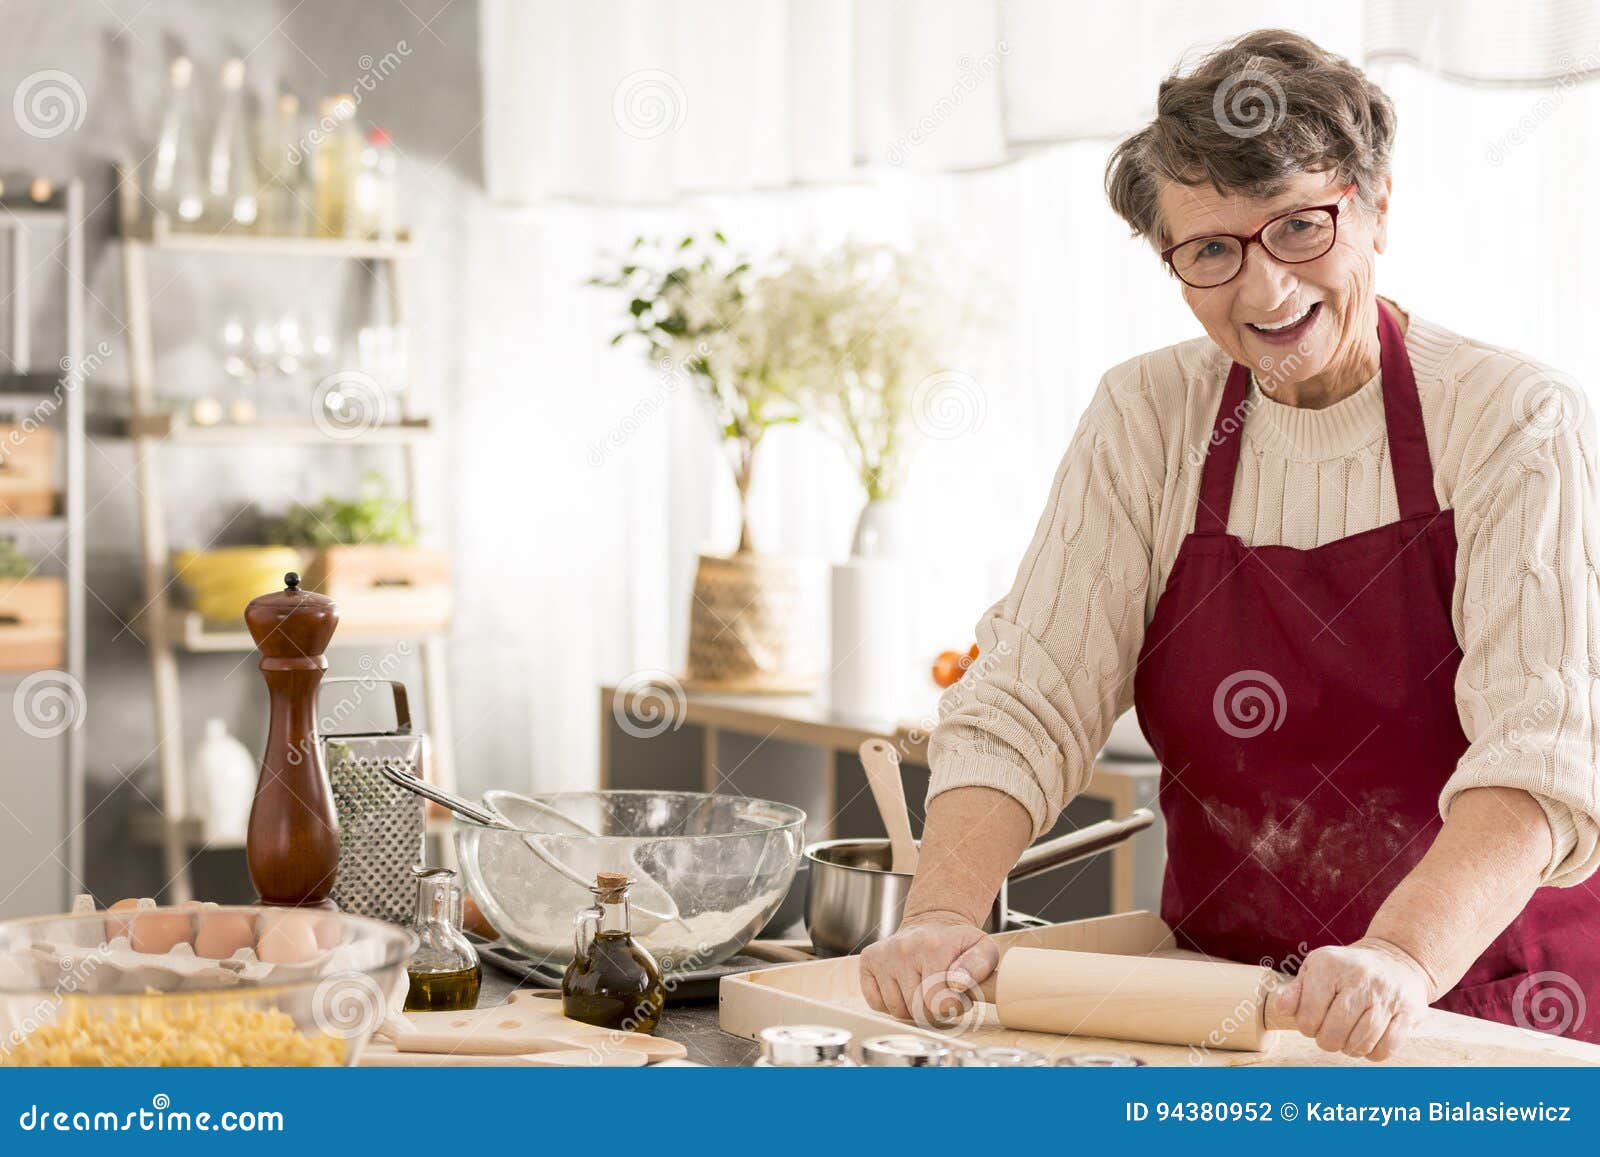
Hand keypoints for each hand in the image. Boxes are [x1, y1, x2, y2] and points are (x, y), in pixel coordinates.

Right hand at [859, 915, 998, 1025]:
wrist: (931, 922)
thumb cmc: (957, 943)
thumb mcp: (982, 949)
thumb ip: (979, 967)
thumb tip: (958, 983)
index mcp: (934, 947)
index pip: (939, 1003)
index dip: (953, 1006)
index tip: (958, 994)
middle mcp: (903, 949)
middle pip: (917, 1009)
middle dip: (933, 1010)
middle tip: (941, 993)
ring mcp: (883, 956)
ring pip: (897, 1010)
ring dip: (912, 1008)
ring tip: (924, 989)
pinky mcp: (868, 961)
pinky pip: (877, 1003)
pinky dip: (891, 1004)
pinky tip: (904, 987)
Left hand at [1268, 939, 1433, 1060]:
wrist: (1395, 959)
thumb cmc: (1346, 970)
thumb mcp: (1316, 970)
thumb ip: (1295, 991)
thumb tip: (1279, 1007)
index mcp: (1330, 965)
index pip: (1308, 1014)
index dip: (1306, 1026)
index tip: (1312, 1020)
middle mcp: (1360, 978)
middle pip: (1334, 1032)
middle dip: (1327, 1040)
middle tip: (1329, 1033)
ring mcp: (1387, 995)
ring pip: (1361, 1042)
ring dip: (1350, 1048)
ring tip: (1347, 1037)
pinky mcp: (1409, 1011)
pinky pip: (1386, 1048)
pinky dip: (1372, 1053)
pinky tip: (1367, 1042)